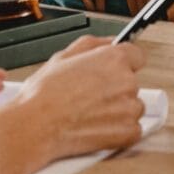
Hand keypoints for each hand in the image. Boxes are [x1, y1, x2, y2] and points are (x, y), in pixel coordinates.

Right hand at [0, 35, 147, 173]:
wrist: (36, 126)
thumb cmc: (45, 94)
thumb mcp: (63, 56)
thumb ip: (93, 44)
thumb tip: (110, 41)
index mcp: (114, 59)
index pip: (136, 56)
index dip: (123, 63)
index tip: (114, 70)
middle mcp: (126, 81)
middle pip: (132, 83)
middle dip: (115, 88)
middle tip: (90, 96)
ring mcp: (129, 108)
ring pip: (133, 106)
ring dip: (118, 110)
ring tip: (90, 113)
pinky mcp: (128, 132)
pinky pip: (132, 130)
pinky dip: (119, 131)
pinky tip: (96, 127)